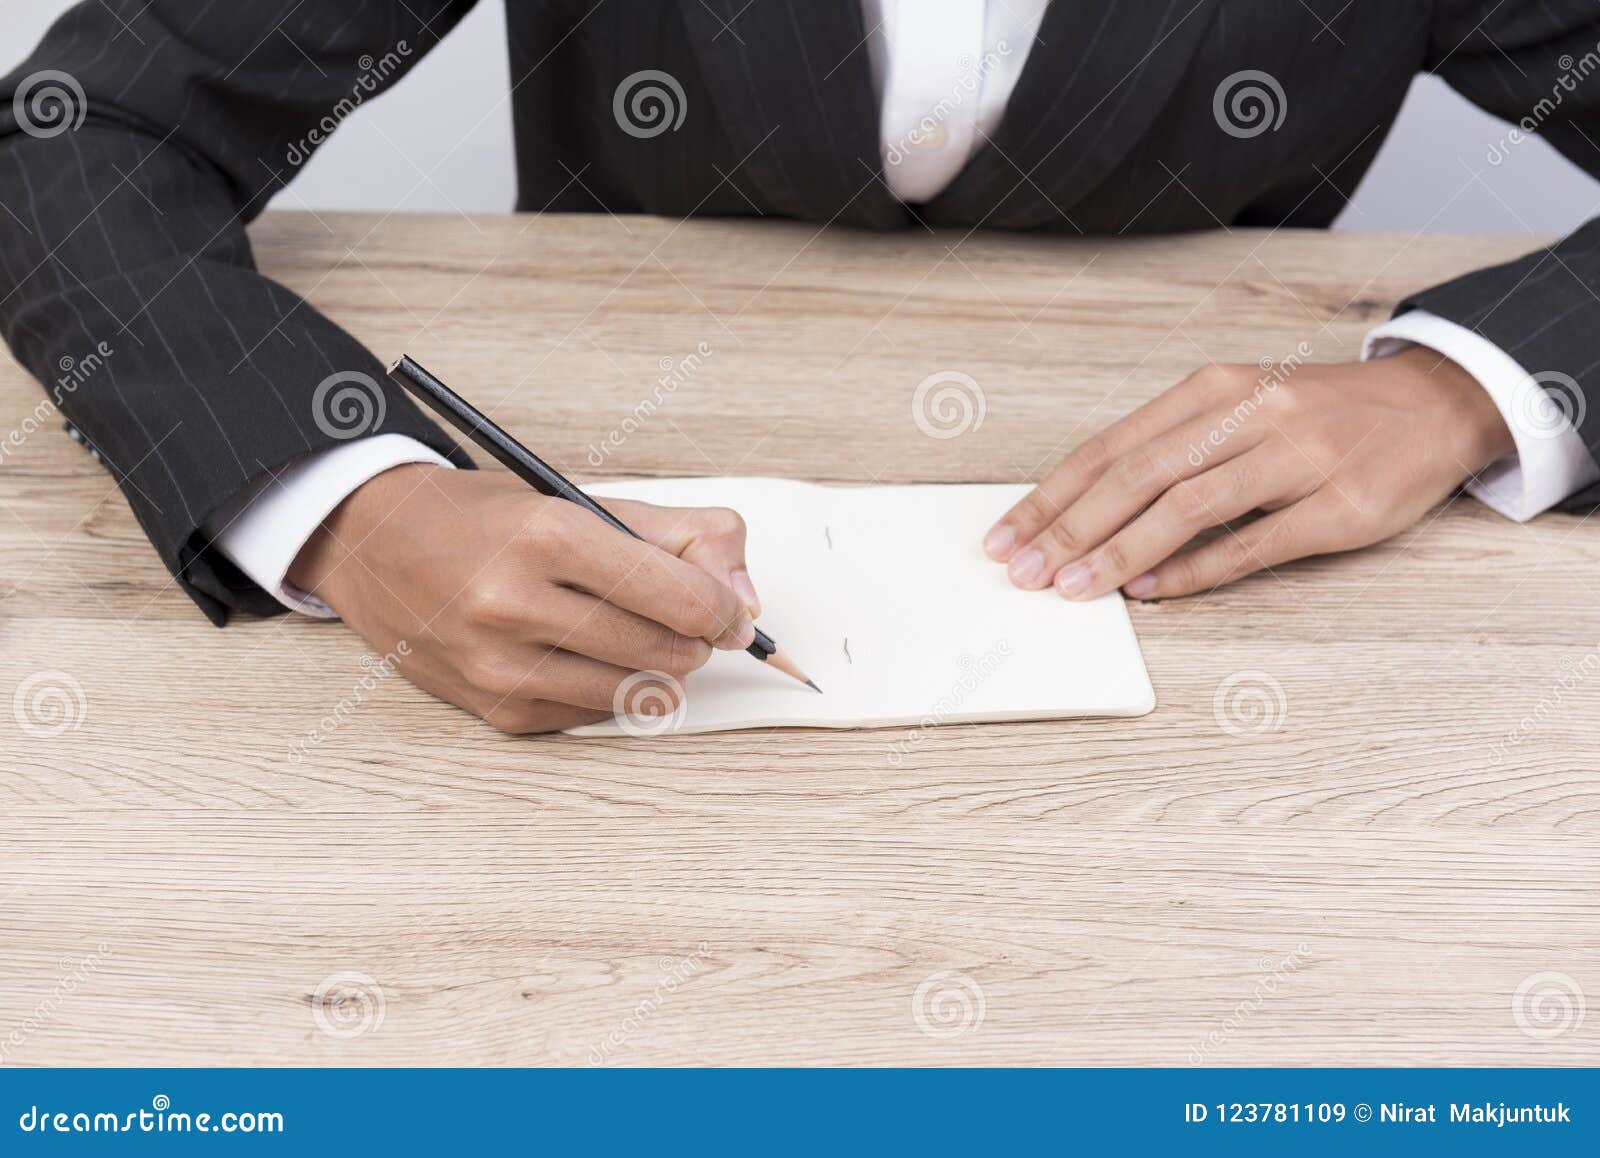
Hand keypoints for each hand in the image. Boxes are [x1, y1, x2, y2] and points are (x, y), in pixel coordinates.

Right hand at [287, 465, 761, 732]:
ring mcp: (501, 664)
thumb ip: (681, 534)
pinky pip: (591, 715)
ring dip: (655, 667)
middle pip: (665, 648)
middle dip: (692, 637)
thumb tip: (744, 598)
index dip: (723, 609)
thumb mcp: (580, 499)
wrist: (371, 543)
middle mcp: (516, 603)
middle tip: (682, 617)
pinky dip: (606, 690)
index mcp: (548, 535)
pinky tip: (583, 655)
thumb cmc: (484, 519)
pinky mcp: (494, 708)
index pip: (681, 597)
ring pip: (635, 690)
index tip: (728, 609)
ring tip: (636, 633)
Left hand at [983, 347, 1514, 599]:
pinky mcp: (1339, 505)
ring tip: (1074, 587)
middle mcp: (1252, 414)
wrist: (1436, 404)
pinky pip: (1252, 544)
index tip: (1007, 535)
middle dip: (1070, 528)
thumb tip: (1089, 510)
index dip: (1052, 495)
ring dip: (1120, 552)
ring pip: (1188, 506)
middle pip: (1138, 475)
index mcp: (1215, 388)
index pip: (1111, 446)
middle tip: (1025, 572)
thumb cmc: (1321, 414)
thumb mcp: (1241, 407)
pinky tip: (1150, 591)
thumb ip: (1173, 448)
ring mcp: (1299, 458)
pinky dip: (1195, 570)